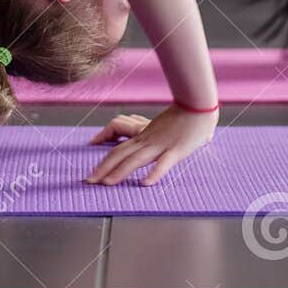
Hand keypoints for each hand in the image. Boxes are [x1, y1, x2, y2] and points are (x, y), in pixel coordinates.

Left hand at [85, 106, 217, 186]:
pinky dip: (154, 173)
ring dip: (120, 172)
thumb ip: (163, 134)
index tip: (93, 173)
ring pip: (136, 160)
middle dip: (103, 169)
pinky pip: (164, 163)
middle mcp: (148, 140)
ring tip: (107, 184)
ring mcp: (161, 145)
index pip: (119, 149)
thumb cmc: (186, 114)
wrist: (198, 103)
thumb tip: (178, 140)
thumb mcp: (165, 126)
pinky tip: (145, 183)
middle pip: (121, 154)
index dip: (104, 162)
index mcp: (144, 135)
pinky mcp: (177, 149)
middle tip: (88, 181)